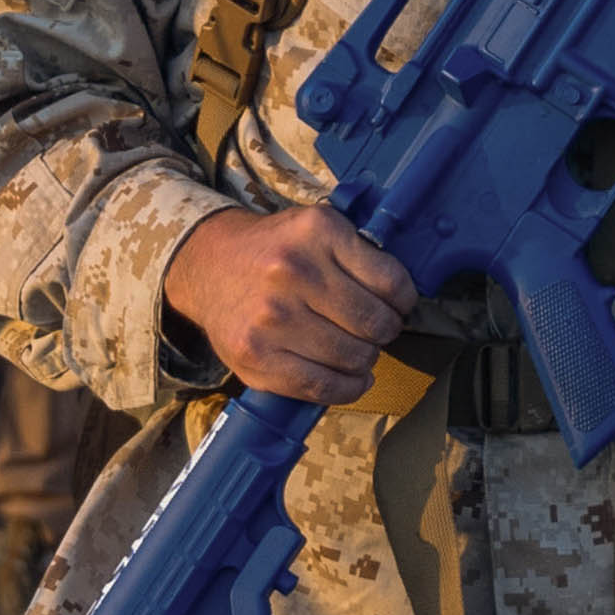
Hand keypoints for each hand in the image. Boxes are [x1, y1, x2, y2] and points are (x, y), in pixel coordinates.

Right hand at [159, 202, 418, 406]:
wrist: (208, 266)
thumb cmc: (275, 251)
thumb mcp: (315, 226)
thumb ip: (358, 251)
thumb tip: (405, 296)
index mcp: (318, 232)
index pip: (391, 282)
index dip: (405, 300)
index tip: (399, 306)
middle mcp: (293, 272)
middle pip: (375, 324)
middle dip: (386, 331)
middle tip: (376, 329)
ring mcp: (272, 319)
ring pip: (354, 357)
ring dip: (366, 358)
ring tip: (358, 349)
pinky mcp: (257, 358)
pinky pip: (323, 386)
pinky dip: (349, 388)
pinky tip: (353, 377)